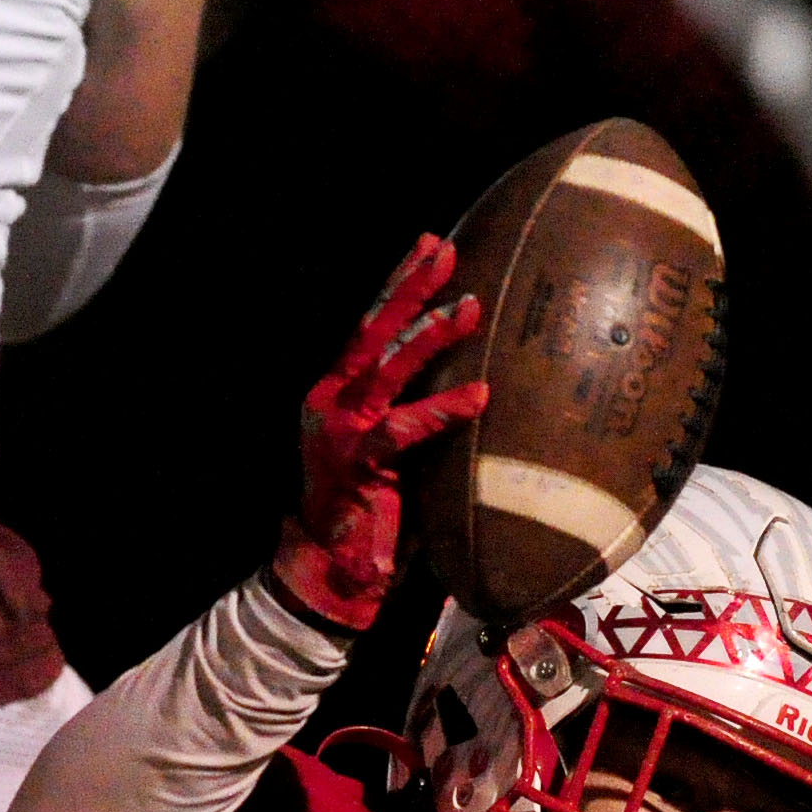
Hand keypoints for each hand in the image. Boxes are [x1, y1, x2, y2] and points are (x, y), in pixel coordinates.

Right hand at [267, 236, 487, 632]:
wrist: (330, 565)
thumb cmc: (369, 501)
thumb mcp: (387, 440)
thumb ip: (408, 402)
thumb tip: (463, 363)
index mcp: (334, 390)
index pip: (368, 327)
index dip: (397, 285)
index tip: (427, 246)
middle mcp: (331, 401)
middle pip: (371, 331)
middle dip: (407, 287)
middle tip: (443, 252)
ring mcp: (341, 430)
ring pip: (385, 369)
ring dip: (427, 335)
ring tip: (467, 307)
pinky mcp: (358, 464)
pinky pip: (404, 428)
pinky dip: (443, 409)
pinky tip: (480, 394)